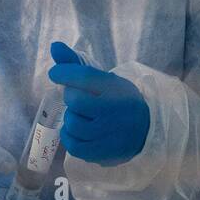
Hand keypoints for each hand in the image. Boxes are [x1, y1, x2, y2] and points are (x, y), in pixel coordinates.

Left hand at [48, 42, 150, 166]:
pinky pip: (73, 145)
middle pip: (75, 101)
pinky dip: (70, 137)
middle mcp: (113, 111)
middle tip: (79, 99)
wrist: (145, 131)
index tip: (56, 74)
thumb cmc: (120, 101)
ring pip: (72, 124)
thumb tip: (54, 46)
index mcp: (116, 88)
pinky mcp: (103, 153)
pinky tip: (78, 132)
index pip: (84, 76)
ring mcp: (108, 134)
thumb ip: (77, 65)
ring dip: (71, 118)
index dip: (65, 73)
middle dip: (71, 98)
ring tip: (81, 117)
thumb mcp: (105, 80)